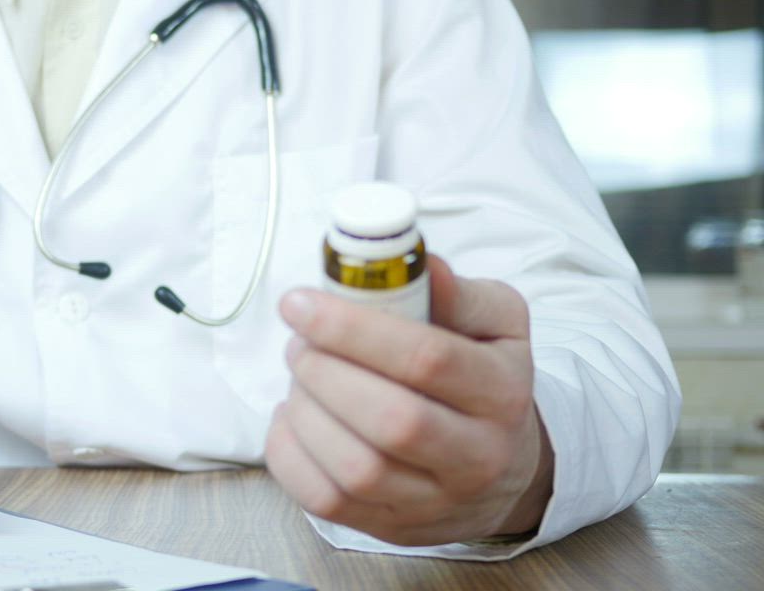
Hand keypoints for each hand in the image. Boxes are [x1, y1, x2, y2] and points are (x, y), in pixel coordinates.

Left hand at [265, 256, 552, 546]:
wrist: (502, 468)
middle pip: (390, 420)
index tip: (299, 302)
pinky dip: (290, 454)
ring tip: (299, 375)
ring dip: (306, 411)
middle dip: (325, 372)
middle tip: (298, 341)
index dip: (352, 328)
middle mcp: (476, 456)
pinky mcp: (391, 528)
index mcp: (502, 393)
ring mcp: (433, 502)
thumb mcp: (495, 323)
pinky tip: (293, 416)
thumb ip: (455, 291)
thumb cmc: (484, 377)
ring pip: (355, 467)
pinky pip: (325, 500)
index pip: (426, 360)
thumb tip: (414, 263)